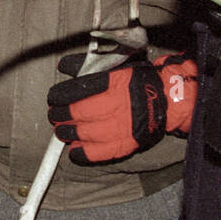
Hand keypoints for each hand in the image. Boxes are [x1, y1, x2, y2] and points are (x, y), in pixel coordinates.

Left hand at [47, 52, 197, 164]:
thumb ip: (89, 66)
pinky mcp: (125, 144)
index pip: (78, 90)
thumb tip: (63, 66)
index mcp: (115, 82)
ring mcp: (122, 127)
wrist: (167, 100)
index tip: (53, 98)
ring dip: (67, 133)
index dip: (60, 95)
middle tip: (54, 115)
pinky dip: (81, 153)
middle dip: (60, 115)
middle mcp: (118, 105)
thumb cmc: (138, 82)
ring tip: (62, 131)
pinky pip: (97, 153)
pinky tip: (73, 149)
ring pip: (84, 133)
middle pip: (78, 112)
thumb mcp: (117, 66)